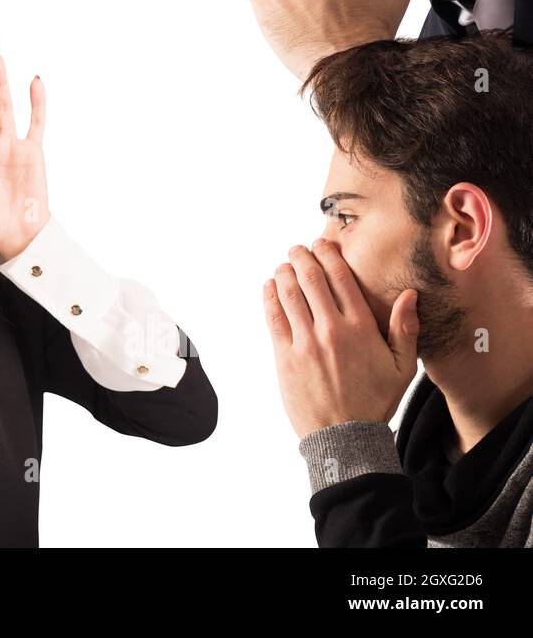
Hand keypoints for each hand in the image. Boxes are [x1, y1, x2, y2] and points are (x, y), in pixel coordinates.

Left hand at [263, 240, 418, 437]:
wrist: (344, 436)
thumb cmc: (374, 401)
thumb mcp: (402, 368)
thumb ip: (405, 329)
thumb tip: (410, 295)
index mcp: (360, 328)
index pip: (341, 278)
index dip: (328, 255)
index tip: (322, 244)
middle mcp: (331, 330)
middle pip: (311, 279)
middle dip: (302, 257)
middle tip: (298, 248)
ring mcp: (305, 342)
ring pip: (289, 293)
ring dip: (284, 272)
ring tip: (285, 264)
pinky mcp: (284, 355)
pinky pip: (273, 316)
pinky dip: (270, 296)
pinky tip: (271, 286)